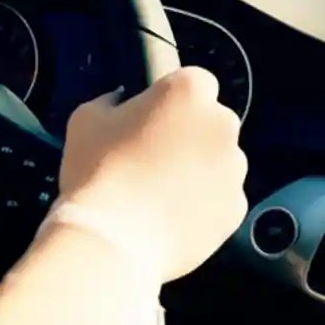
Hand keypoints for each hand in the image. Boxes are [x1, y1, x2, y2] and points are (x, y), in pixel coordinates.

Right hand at [52, 67, 247, 283]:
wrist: (112, 242)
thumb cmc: (97, 172)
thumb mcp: (87, 118)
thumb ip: (113, 101)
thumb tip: (122, 104)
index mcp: (189, 91)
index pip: (191, 82)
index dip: (168, 101)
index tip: (149, 119)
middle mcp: (221, 124)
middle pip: (209, 121)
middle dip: (187, 134)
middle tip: (151, 157)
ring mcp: (234, 169)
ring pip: (218, 161)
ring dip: (198, 169)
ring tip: (159, 192)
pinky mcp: (237, 208)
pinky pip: (221, 197)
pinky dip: (203, 204)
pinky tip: (170, 215)